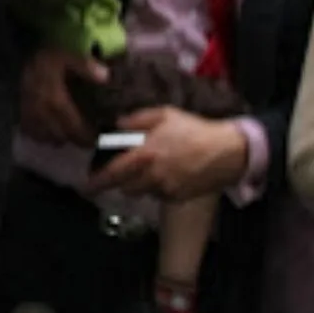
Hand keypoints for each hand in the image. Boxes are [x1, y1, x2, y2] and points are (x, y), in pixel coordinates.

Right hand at [19, 47, 105, 147]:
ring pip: (46, 137)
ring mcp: (29, 113)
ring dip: (58, 138)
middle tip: (86, 138)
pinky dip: (41, 136)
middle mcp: (41, 111)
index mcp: (55, 99)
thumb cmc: (49, 57)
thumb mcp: (69, 56)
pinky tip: (50, 131)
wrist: (23, 52)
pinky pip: (31, 133)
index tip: (97, 138)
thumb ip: (86, 67)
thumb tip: (106, 77)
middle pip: (61, 135)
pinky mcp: (21, 113)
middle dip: (75, 139)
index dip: (86, 136)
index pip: (74, 127)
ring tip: (69, 134)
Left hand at [83, 107, 246, 201]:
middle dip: (120, 180)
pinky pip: (158, 195)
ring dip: (139, 183)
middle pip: (125, 187)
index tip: (86, 185)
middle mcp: (152, 176)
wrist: (227, 152)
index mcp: (145, 154)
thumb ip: (137, 120)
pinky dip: (157, 187)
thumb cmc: (194, 129)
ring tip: (150, 168)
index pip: (113, 172)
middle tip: (122, 171)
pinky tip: (168, 173)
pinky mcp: (177, 197)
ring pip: (141, 192)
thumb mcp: (164, 114)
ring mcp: (165, 189)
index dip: (97, 181)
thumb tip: (116, 124)